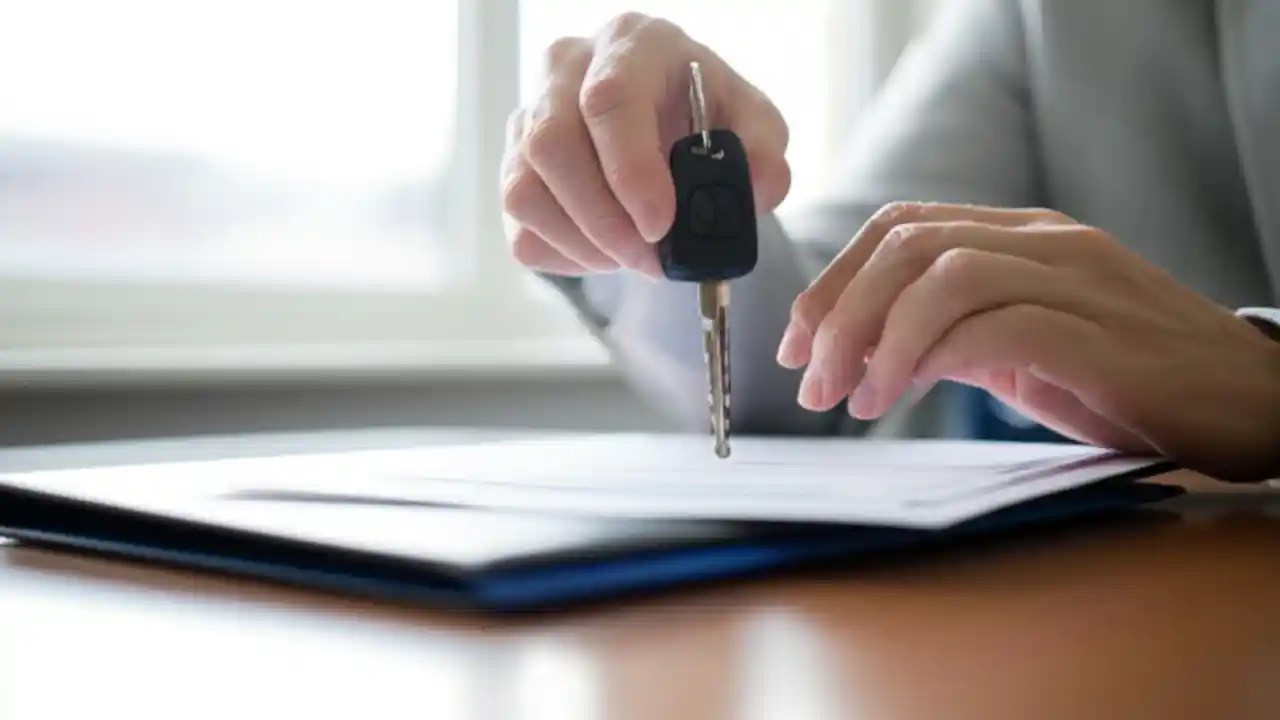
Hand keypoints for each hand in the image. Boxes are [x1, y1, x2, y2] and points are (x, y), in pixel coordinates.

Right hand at [500, 13, 789, 278]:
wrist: (665, 119)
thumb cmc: (704, 112)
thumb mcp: (752, 120)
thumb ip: (765, 150)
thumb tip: (761, 188)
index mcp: (629, 44)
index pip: (607, 100)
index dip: (629, 171)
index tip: (661, 225)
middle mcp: (565, 69)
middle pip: (551, 146)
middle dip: (604, 221)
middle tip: (651, 259)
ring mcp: (528, 117)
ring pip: (524, 192)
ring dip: (583, 244)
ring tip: (633, 257)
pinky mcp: (514, 167)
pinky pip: (521, 228)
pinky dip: (566, 256)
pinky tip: (606, 251)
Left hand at [776, 202, 1279, 480]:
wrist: (1251, 400)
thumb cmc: (1131, 377)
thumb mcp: (1027, 347)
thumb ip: (958, 332)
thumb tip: (869, 351)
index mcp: (1024, 234)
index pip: (904, 225)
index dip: (835, 278)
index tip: (797, 341)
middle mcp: (1046, 242)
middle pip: (908, 241)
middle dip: (838, 309)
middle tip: (808, 376)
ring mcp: (1076, 281)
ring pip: (941, 274)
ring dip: (875, 336)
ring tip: (848, 395)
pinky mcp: (1098, 335)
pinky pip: (992, 326)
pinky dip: (927, 358)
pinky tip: (897, 396)